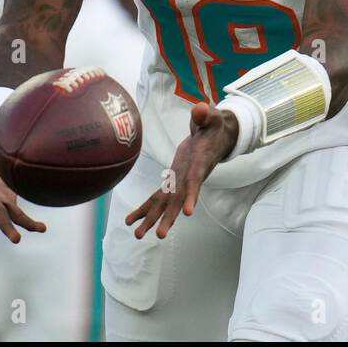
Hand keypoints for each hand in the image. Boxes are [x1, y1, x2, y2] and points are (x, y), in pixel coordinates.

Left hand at [126, 102, 237, 239]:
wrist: (216, 136)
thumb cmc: (213, 125)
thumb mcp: (212, 117)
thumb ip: (206, 114)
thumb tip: (201, 110)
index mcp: (200, 163)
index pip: (195, 181)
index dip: (192, 196)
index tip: (189, 213)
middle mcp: (190, 177)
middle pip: (179, 200)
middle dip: (169, 217)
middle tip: (159, 235)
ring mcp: (181, 180)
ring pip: (167, 203)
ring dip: (153, 219)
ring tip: (138, 236)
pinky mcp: (174, 179)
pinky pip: (159, 196)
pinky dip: (146, 208)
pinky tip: (132, 220)